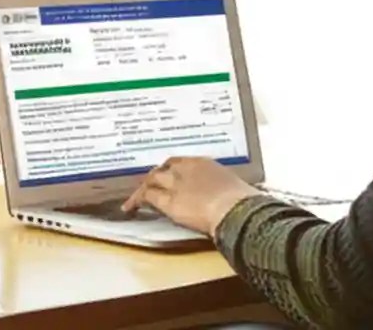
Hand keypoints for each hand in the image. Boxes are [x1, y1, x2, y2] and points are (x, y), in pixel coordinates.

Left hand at [122, 157, 261, 235]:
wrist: (235, 209)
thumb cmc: (242, 201)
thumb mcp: (231, 186)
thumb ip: (219, 187)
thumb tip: (222, 196)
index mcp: (204, 163)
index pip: (180, 162)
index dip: (172, 169)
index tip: (170, 176)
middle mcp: (186, 169)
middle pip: (164, 169)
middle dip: (155, 177)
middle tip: (150, 185)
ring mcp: (175, 184)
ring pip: (152, 180)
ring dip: (143, 188)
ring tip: (136, 197)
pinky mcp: (168, 201)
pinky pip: (147, 196)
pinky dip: (137, 200)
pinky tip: (130, 207)